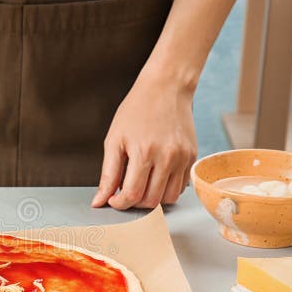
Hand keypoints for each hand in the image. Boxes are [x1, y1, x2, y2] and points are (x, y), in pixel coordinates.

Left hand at [91, 71, 197, 209]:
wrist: (165, 88)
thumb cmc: (136, 111)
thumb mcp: (114, 140)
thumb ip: (108, 174)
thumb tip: (99, 201)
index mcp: (143, 152)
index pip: (132, 195)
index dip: (120, 204)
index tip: (114, 200)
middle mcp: (167, 157)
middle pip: (151, 201)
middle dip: (135, 203)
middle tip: (126, 191)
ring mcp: (183, 158)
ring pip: (169, 198)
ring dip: (153, 199)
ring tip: (142, 184)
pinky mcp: (192, 157)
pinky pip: (181, 186)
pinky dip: (167, 188)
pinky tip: (156, 176)